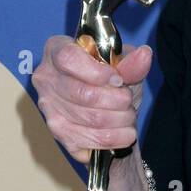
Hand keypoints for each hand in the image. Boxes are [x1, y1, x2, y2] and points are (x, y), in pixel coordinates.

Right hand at [31, 35, 152, 163]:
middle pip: (83, 93)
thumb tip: (144, 54)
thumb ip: (132, 62)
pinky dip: (116, 137)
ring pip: (91, 119)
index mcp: (56, 50)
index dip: (97, 72)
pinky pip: (92, 140)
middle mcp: (46, 79)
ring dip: (121, 119)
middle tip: (128, 99)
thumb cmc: (110, 79)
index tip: (118, 80)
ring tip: (128, 115)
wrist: (108, 106)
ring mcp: (49, 108)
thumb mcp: (123, 65)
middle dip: (117, 99)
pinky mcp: (59, 134)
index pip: (69, 59)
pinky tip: (124, 131)